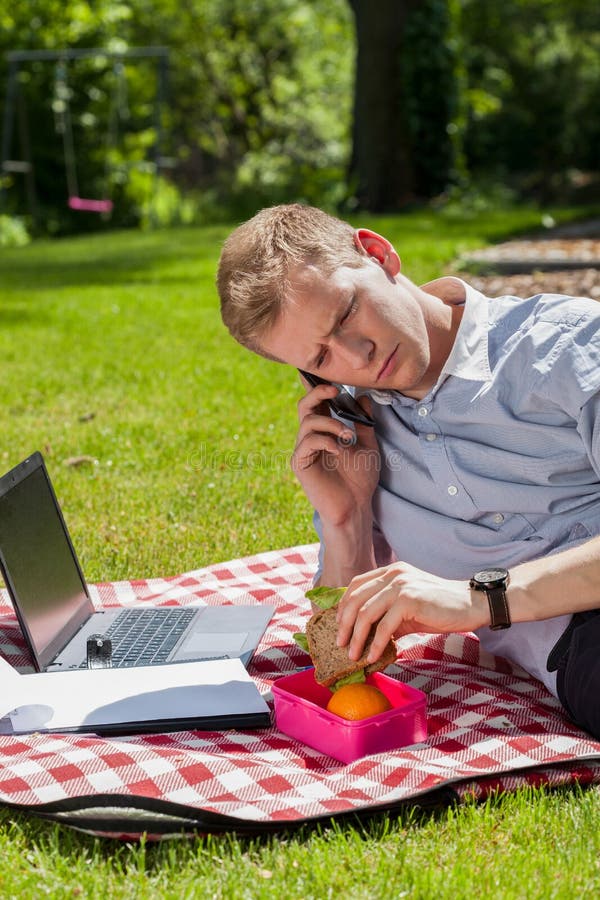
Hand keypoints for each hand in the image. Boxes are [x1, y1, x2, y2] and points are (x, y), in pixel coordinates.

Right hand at [291, 379, 379, 527]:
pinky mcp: (300, 463)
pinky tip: (339, 450)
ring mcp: (303, 450)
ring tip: (348, 436)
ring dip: (331, 423)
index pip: (317, 404)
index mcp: (324, 432)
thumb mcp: (367, 444)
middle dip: (318, 393)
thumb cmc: (360, 479)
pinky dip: (326, 441)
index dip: (319, 388)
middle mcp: (310, 438)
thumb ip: (364, 421)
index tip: (335, 380)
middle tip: (336, 390)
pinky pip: (307, 442)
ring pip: (308, 422)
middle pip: (304, 406)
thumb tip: (363, 396)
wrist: (355, 506)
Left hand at [335, 561, 489, 663]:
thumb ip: (387, 613)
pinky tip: (372, 656)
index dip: (343, 605)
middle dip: (344, 624)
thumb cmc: (440, 608)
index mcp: (391, 571)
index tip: (338, 624)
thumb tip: (365, 635)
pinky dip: (375, 644)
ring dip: (356, 637)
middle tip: (340, 643)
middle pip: (356, 599)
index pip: (356, 584)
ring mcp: (401, 586)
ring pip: (366, 613)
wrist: (471, 604)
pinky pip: (384, 626)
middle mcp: (393, 574)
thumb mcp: (408, 606)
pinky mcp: (410, 600)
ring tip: (353, 655)